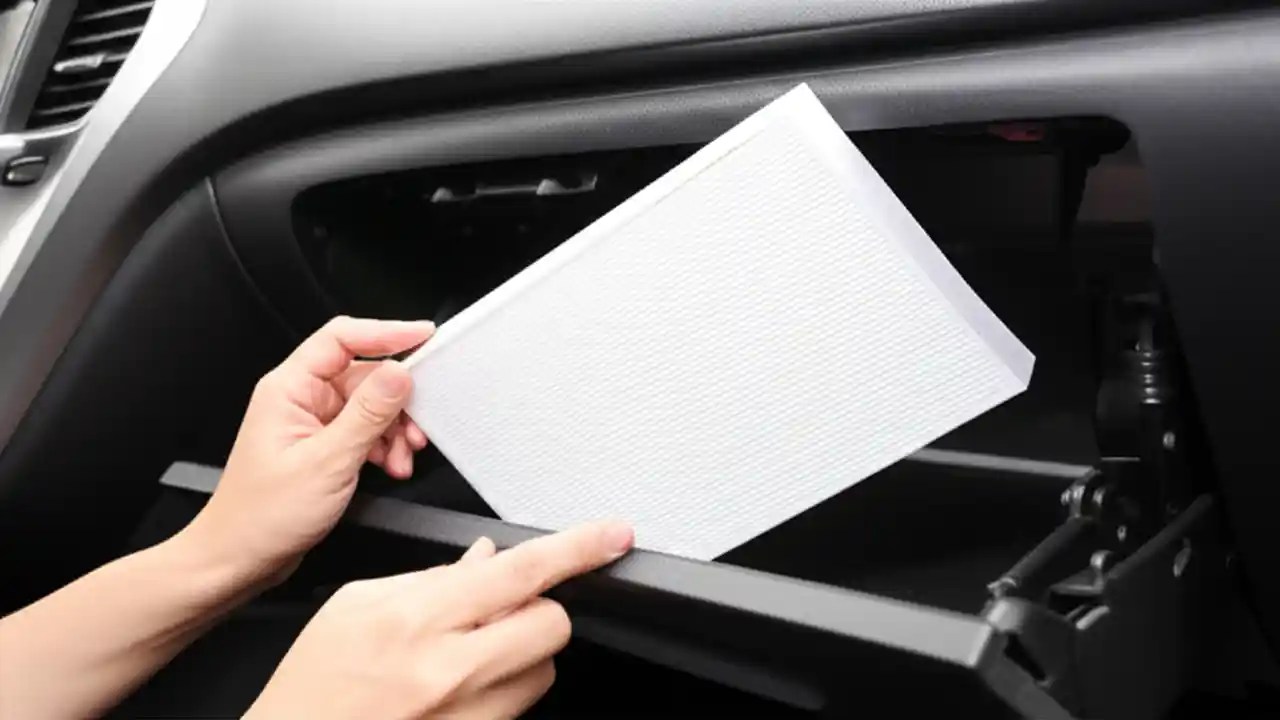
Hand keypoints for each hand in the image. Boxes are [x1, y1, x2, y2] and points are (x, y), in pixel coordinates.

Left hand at [182, 316, 436, 584]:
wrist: (238, 559)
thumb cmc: (263, 516)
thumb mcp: (327, 462)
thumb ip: (368, 414)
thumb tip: (400, 373)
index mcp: (289, 389)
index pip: (342, 339)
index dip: (386, 332)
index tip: (424, 336)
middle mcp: (299, 398)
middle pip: (363, 375)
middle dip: (397, 402)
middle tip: (420, 426)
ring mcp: (311, 421)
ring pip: (369, 405)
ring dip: (393, 430)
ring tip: (402, 459)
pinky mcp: (321, 444)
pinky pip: (364, 429)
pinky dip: (383, 446)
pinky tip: (391, 467)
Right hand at [244, 521, 633, 719]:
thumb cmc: (315, 681)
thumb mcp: (358, 605)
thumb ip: (431, 577)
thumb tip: (487, 557)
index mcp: (416, 621)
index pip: (519, 572)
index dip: (577, 549)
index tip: (613, 535)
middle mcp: (447, 672)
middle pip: (551, 625)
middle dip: (538, 608)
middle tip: (500, 609)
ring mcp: (464, 715)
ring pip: (544, 669)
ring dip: (522, 652)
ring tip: (468, 653)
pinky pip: (520, 705)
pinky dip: (504, 686)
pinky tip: (460, 682)